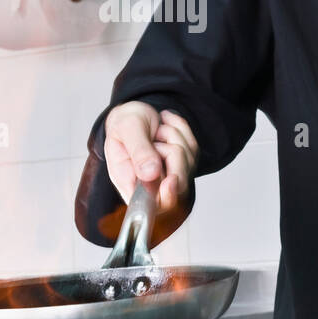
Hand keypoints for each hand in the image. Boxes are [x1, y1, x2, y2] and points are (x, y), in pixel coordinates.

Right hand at [103, 102, 198, 245]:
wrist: (133, 113)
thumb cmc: (124, 123)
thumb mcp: (126, 128)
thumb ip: (138, 152)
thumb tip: (150, 174)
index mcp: (128, 181)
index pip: (151, 205)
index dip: (166, 196)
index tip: (171, 179)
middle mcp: (149, 184)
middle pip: (177, 185)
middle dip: (172, 153)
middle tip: (156, 136)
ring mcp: (169, 175)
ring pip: (187, 163)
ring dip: (174, 137)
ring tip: (157, 129)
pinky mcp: (182, 163)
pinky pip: (193, 149)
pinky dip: (181, 131)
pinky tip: (166, 125)